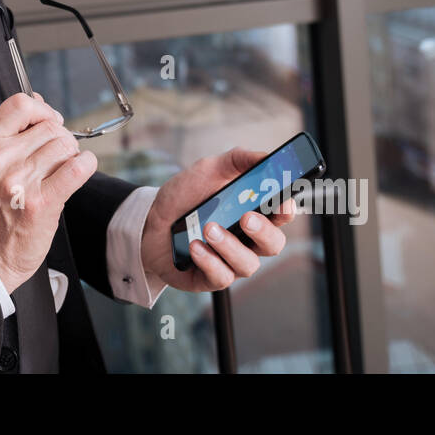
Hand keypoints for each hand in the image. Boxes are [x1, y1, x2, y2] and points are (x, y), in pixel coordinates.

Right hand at [0, 92, 97, 293]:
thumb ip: (9, 133)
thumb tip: (38, 102)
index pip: (20, 104)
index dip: (42, 111)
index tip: (49, 123)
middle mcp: (0, 159)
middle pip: (50, 126)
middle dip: (60, 138)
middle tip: (57, 155)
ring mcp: (20, 180)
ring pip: (65, 145)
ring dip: (72, 154)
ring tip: (63, 168)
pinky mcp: (42, 202)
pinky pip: (78, 168)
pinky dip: (86, 165)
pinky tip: (81, 169)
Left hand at [141, 147, 295, 292]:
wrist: (148, 221)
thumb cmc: (184, 196)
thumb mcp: (208, 170)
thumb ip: (237, 160)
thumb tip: (265, 156)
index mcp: (253, 212)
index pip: (282, 214)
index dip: (286, 208)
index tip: (281, 200)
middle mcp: (247, 240)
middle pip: (273, 244)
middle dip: (263, 232)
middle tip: (245, 218)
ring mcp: (230, 261)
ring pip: (247, 264)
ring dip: (229, 246)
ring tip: (207, 228)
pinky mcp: (211, 277)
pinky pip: (221, 277)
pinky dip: (209, 261)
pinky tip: (194, 247)